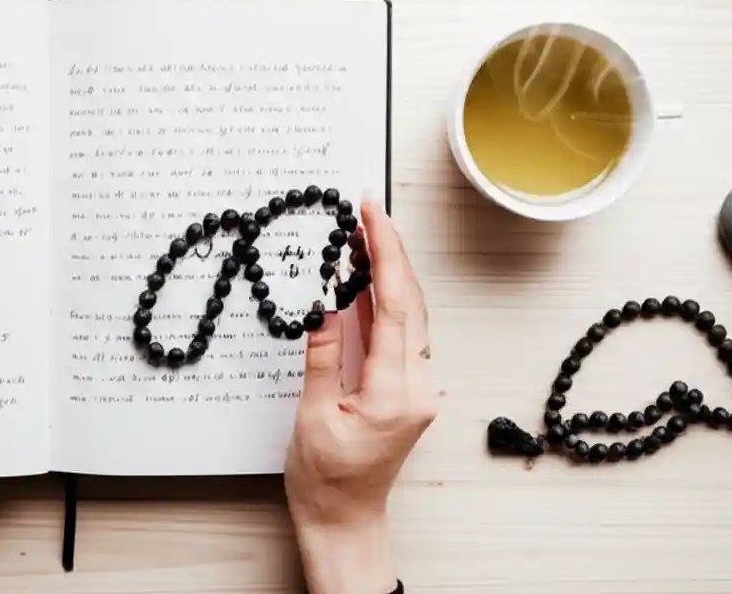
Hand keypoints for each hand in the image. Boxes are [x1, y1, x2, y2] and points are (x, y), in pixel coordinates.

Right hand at [285, 198, 436, 593]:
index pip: (398, 306)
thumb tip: (326, 307)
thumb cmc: (327, 480)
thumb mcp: (314, 416)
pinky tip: (366, 282)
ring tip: (363, 236)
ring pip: (410, 316)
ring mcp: (416, 388)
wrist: (344, 519)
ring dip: (389, 274)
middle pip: (412, 304)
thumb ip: (324, 357)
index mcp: (396, 392)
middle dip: (391, 253)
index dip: (386, 255)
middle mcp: (417, 386)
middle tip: (367, 212)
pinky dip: (385, 302)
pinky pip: (400, 334)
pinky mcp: (406, 389)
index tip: (372, 216)